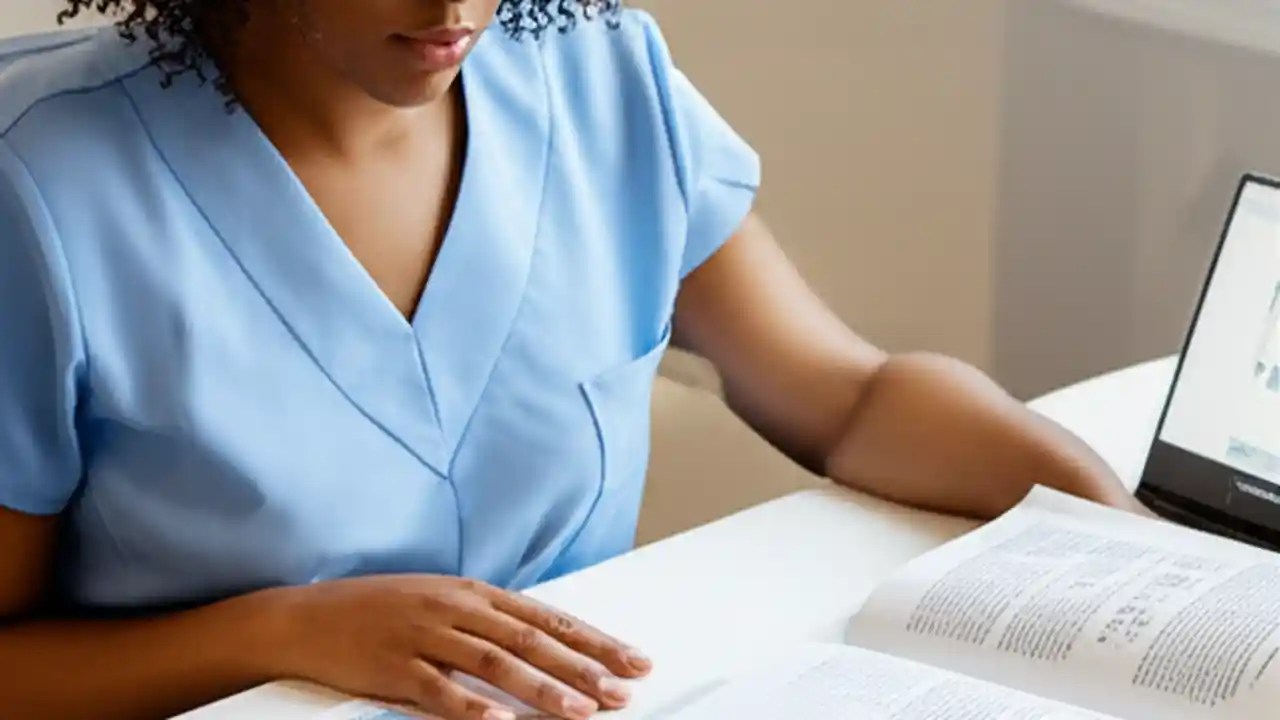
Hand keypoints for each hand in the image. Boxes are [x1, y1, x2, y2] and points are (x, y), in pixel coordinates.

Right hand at [272, 575, 651, 719]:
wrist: (306, 617)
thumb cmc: (380, 611)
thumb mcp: (441, 602)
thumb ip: (490, 620)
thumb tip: (546, 642)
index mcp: (473, 592)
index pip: (547, 617)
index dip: (594, 640)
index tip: (634, 661)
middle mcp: (456, 608)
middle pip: (530, 639)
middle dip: (582, 667)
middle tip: (622, 692)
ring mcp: (424, 634)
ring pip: (494, 663)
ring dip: (541, 689)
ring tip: (579, 712)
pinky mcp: (393, 665)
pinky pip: (438, 690)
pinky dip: (471, 707)